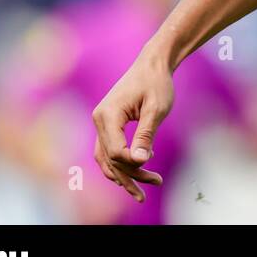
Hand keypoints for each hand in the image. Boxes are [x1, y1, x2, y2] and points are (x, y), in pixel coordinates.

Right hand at [91, 54, 173, 201]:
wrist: (152, 65)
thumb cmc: (156, 83)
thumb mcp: (156, 109)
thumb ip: (146, 134)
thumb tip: (139, 161)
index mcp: (108, 115)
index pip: (114, 150)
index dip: (132, 163)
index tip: (152, 167)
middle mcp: (99, 120)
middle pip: (110, 158)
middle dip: (131, 175)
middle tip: (156, 182)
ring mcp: (101, 123)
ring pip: (108, 158)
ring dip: (125, 174)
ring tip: (144, 191)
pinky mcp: (108, 125)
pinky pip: (110, 150)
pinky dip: (122, 163)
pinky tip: (139, 171)